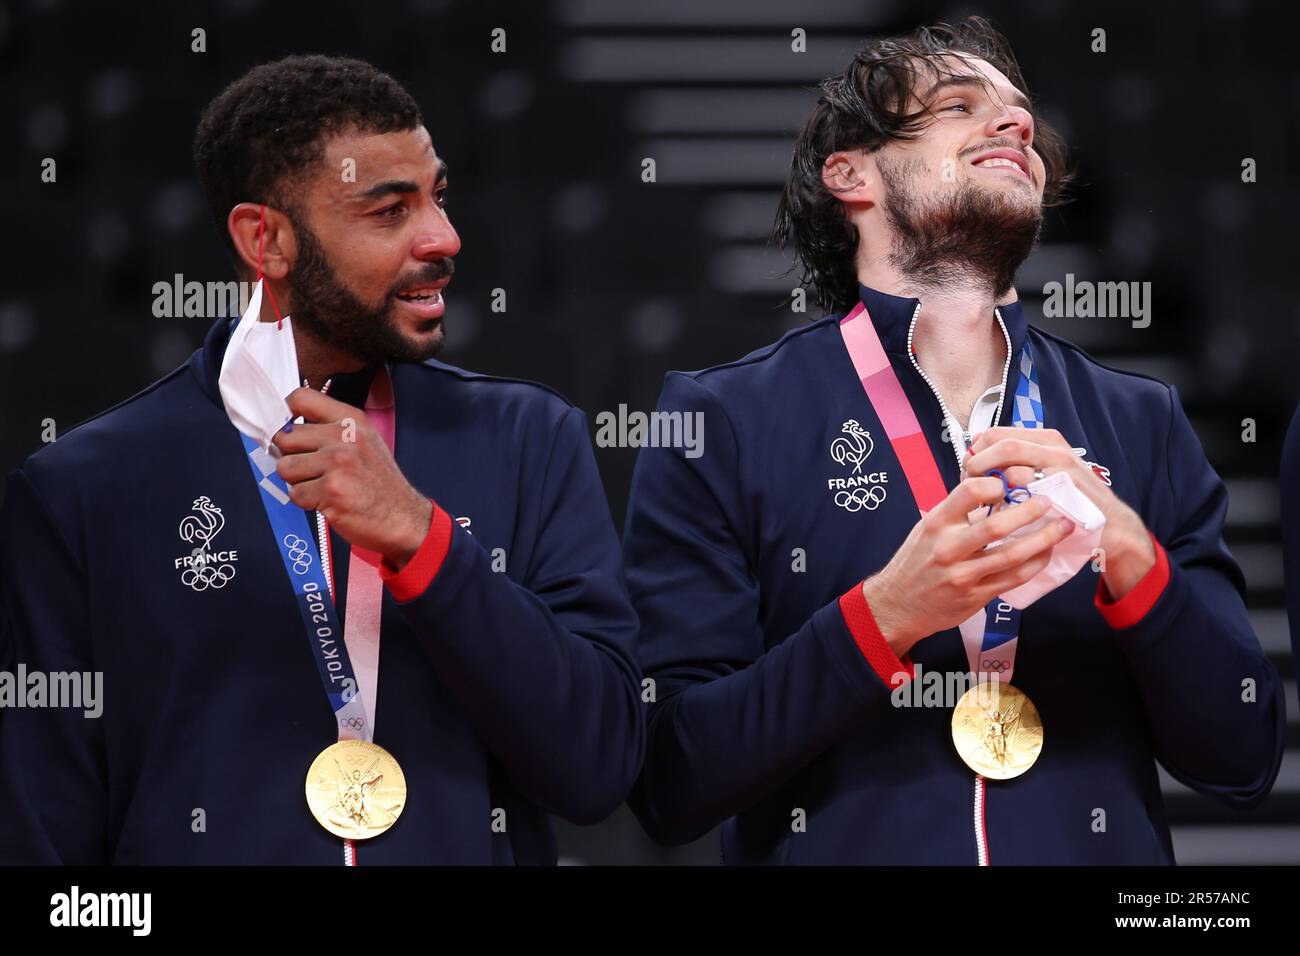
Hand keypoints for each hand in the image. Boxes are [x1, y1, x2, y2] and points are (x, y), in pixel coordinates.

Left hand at [271, 387, 432, 568]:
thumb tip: (284, 430)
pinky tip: (327, 501)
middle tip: (312, 470)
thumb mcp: (364, 442)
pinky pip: (295, 493)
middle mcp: (345, 436)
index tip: (287, 429)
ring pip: (285, 467)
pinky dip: (306, 502)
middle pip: (285, 437)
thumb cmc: (380, 485)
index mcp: (352, 420)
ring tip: (322, 486)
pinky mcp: (331, 489)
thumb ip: (329, 429)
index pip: (301, 399)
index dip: (285, 415)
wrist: (402, 517)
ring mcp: (338, 462)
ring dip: (298, 482)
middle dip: (291, 457)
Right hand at [863, 476, 1074, 657]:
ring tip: (1062, 527)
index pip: (970, 492)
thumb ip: (958, 512)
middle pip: (997, 525)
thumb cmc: (916, 560)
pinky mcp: (975, 596)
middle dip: (1030, 511)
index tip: (1011, 484)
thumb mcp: (927, 528)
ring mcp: (962, 575)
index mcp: (936, 523)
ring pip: (1012, 555)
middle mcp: (948, 548)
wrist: (898, 604)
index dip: (997, 485)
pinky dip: (1035, 564)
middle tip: (1049, 502)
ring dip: (1043, 539)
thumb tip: (996, 489)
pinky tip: (1046, 553)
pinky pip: (1014, 578)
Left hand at [963, 427, 1154, 599]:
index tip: (968, 472)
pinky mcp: (1065, 493)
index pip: (995, 434)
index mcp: (1045, 438)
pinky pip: (1026, 496)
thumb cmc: (1072, 501)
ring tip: (987, 503)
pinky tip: (1003, 515)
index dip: (975, 453)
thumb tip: (976, 450)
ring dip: (991, 488)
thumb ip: (1017, 460)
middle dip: (978, 466)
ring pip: (1010, 469)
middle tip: (971, 487)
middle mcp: (1053, 447)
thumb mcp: (1046, 471)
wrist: (1111, 526)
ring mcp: (1061, 469)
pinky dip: (1008, 505)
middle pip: (1000, 445)